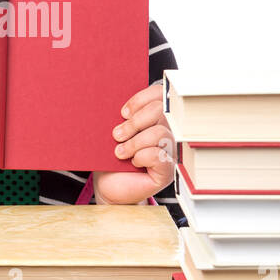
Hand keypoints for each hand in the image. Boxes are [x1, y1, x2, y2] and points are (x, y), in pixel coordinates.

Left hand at [92, 82, 176, 205]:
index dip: (141, 100)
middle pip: (160, 111)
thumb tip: (113, 96)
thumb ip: (123, 115)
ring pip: (159, 133)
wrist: (109, 184)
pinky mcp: (168, 171)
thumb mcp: (116, 131)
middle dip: (134, 123)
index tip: (122, 113)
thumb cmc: (111, 156)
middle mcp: (169, 132)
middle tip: (117, 135)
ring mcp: (171, 152)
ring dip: (134, 142)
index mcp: (157, 118)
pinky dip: (141, 156)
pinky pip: (158, 155)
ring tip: (120, 152)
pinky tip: (134, 162)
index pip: (160, 95)